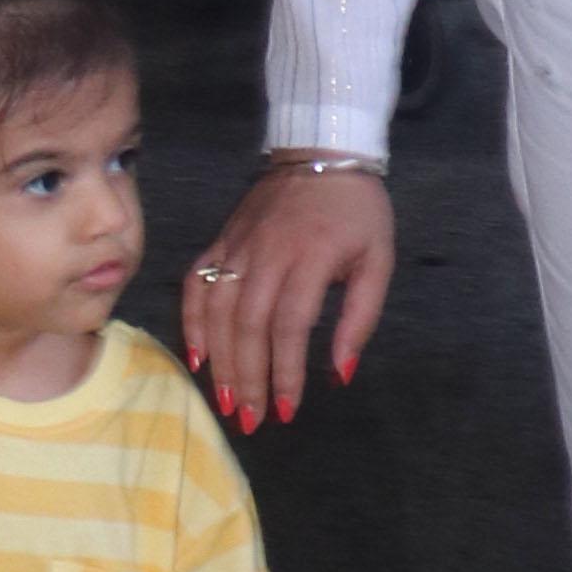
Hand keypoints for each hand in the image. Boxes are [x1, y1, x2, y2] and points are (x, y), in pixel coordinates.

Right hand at [180, 163, 396, 431]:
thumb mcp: (379, 261)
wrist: (321, 151)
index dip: (286, 371)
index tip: (288, 410)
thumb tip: (340, 373)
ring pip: (218, 310)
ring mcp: (238, 246)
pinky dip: (192, 321)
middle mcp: (267, 253)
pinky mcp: (221, 240)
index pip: (290, 325)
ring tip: (227, 400)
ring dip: (220, 360)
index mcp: (311, 257)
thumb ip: (361, 318)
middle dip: (248, 378)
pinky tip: (196, 357)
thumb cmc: (357, 213)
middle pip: (247, 324)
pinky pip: (196, 283)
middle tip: (251, 419)